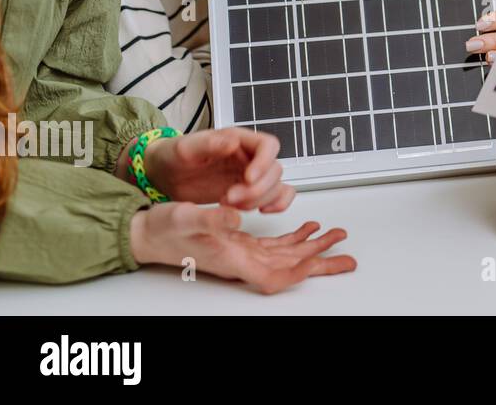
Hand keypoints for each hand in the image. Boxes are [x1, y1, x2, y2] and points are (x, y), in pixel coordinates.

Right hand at [130, 203, 355, 293]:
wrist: (148, 232)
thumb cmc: (163, 229)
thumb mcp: (186, 218)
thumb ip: (212, 220)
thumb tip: (236, 219)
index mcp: (232, 259)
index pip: (273, 277)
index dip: (297, 273)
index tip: (317, 264)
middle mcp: (241, 260)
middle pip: (289, 268)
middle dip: (319, 262)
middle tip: (347, 256)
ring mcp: (242, 253)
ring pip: (286, 255)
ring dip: (313, 247)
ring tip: (335, 237)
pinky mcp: (240, 243)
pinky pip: (275, 245)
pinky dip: (294, 237)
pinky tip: (308, 228)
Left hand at [141, 128, 293, 212]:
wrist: (164, 176)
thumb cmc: (173, 157)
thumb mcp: (185, 148)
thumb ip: (208, 143)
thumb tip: (233, 142)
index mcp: (238, 139)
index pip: (268, 145)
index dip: (264, 162)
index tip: (248, 178)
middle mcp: (250, 156)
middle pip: (274, 169)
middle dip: (256, 188)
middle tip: (229, 198)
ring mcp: (251, 175)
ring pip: (276, 185)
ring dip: (259, 199)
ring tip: (230, 205)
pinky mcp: (250, 192)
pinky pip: (277, 195)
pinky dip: (277, 203)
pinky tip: (262, 211)